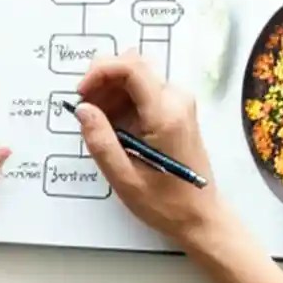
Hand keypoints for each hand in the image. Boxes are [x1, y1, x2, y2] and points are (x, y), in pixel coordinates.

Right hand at [74, 52, 225, 249]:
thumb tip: (82, 109)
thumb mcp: (124, 178)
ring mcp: (179, 103)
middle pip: (132, 65)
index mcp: (165, 114)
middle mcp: (176, 100)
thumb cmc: (166, 203)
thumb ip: (101, 141)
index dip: (100, 71)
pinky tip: (114, 128)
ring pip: (135, 76)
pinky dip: (121, 101)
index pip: (131, 67)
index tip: (81, 94)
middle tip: (86, 111)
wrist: (201, 217)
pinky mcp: (176, 110)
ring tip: (99, 125)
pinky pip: (143, 91)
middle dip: (102, 82)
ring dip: (110, 93)